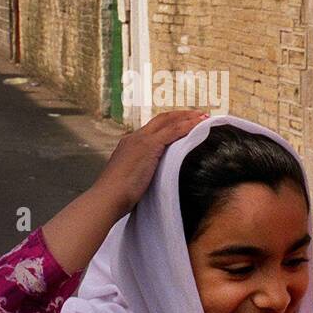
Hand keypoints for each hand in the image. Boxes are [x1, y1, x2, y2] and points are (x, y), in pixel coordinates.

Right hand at [91, 110, 207, 217]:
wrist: (108, 198)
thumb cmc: (117, 197)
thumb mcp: (131, 180)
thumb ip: (142, 174)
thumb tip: (152, 180)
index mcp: (129, 145)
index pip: (153, 129)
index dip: (169, 124)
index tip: (183, 124)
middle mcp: (134, 138)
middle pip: (161, 119)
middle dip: (180, 115)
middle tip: (198, 114)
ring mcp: (141, 140)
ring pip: (169, 121)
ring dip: (188, 117)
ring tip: (204, 116)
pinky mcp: (149, 146)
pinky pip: (173, 131)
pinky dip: (188, 125)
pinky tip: (200, 123)